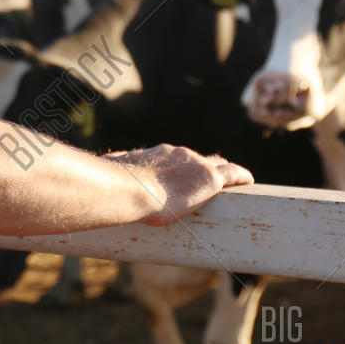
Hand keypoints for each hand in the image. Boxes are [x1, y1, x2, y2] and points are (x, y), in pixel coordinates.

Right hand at [104, 144, 252, 225]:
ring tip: (232, 180)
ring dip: (222, 172)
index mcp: (154, 154)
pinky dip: (241, 176)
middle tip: (206, 178)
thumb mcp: (110, 176)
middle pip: (195, 158)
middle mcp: (176, 153)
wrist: (128, 190)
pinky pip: (232, 174)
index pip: (171, 157)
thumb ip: (110, 173)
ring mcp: (194, 164)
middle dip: (201, 166)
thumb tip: (95, 176)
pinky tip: (250, 181)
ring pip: (215, 164)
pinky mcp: (210, 179)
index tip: (179, 172)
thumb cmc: (114, 187)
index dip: (178, 165)